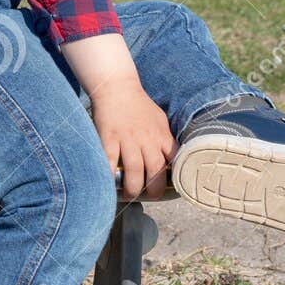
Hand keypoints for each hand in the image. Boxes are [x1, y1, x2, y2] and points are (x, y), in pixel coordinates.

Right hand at [89, 76, 175, 200]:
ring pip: (135, 170)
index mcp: (162, 135)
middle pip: (155, 170)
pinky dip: (110, 175)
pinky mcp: (109, 137)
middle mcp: (147, 139)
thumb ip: (164, 139)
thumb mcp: (159, 120)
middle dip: (154, 189)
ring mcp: (127, 139)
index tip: (172, 187)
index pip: (175, 159)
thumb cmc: (139, 105)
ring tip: (131, 195)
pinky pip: (110, 160)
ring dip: (133, 187)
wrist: (118, 87)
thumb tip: (171, 159)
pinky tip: (110, 183)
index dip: (175, 176)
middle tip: (150, 196)